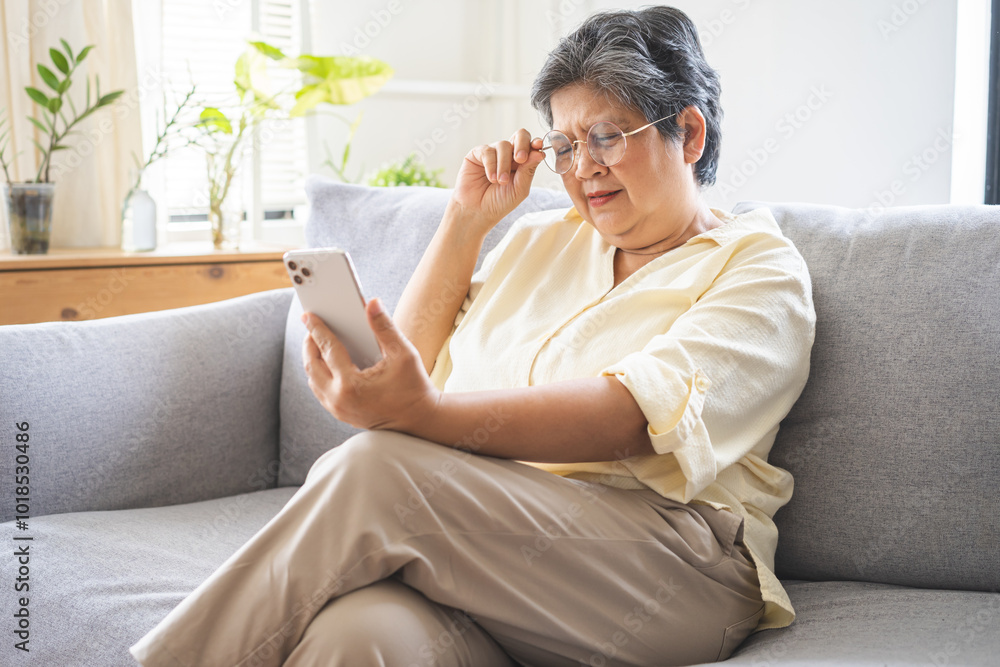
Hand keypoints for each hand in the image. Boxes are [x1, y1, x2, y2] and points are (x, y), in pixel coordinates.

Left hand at [301, 298, 439, 431]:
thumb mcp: (403, 354)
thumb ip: (385, 327)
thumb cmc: (414, 387)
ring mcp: (337, 409)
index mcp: (351, 384)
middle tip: (312, 326)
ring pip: (312, 380)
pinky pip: (320, 391)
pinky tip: (326, 361)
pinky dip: (319, 374)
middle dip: (309, 343)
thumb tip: (372, 303)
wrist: (419, 420)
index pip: (327, 349)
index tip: (308, 315)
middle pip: (311, 365)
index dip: (317, 329)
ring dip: (312, 359)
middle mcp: (339, 399)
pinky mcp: (340, 414)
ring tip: (317, 342)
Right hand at [449, 128, 545, 234]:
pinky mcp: (477, 154)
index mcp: (522, 162)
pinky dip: (491, 165)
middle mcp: (508, 154)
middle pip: (520, 135)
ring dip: (504, 165)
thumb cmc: (499, 203)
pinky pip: (488, 151)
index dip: (536, 144)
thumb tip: (539, 152)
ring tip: (501, 182)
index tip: (538, 146)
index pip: (532, 146)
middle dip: (522, 145)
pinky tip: (491, 178)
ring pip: (504, 145)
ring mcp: (493, 152)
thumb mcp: (519, 189)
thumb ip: (529, 170)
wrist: (477, 212)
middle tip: (520, 159)